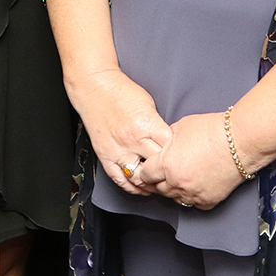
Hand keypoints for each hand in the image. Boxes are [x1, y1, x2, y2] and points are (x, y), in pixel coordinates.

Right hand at [66, 68, 170, 196]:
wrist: (94, 86)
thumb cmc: (121, 91)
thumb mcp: (148, 103)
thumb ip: (157, 124)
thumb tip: (167, 140)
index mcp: (146, 124)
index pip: (169, 148)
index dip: (178, 154)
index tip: (181, 157)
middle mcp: (132, 140)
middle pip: (157, 165)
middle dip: (167, 170)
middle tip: (175, 174)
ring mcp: (117, 149)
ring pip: (138, 177)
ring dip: (150, 183)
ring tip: (159, 185)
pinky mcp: (105, 155)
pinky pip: (119, 179)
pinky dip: (131, 187)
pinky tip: (141, 188)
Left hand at [138, 113, 244, 210]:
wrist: (239, 141)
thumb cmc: (212, 131)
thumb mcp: (180, 127)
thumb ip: (166, 140)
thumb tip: (161, 145)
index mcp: (167, 164)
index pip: (145, 175)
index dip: (145, 170)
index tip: (148, 168)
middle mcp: (178, 183)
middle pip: (158, 189)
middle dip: (158, 180)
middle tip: (162, 172)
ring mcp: (193, 194)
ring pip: (174, 198)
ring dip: (173, 189)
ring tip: (179, 177)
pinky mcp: (208, 201)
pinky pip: (193, 204)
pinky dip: (191, 196)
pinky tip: (194, 184)